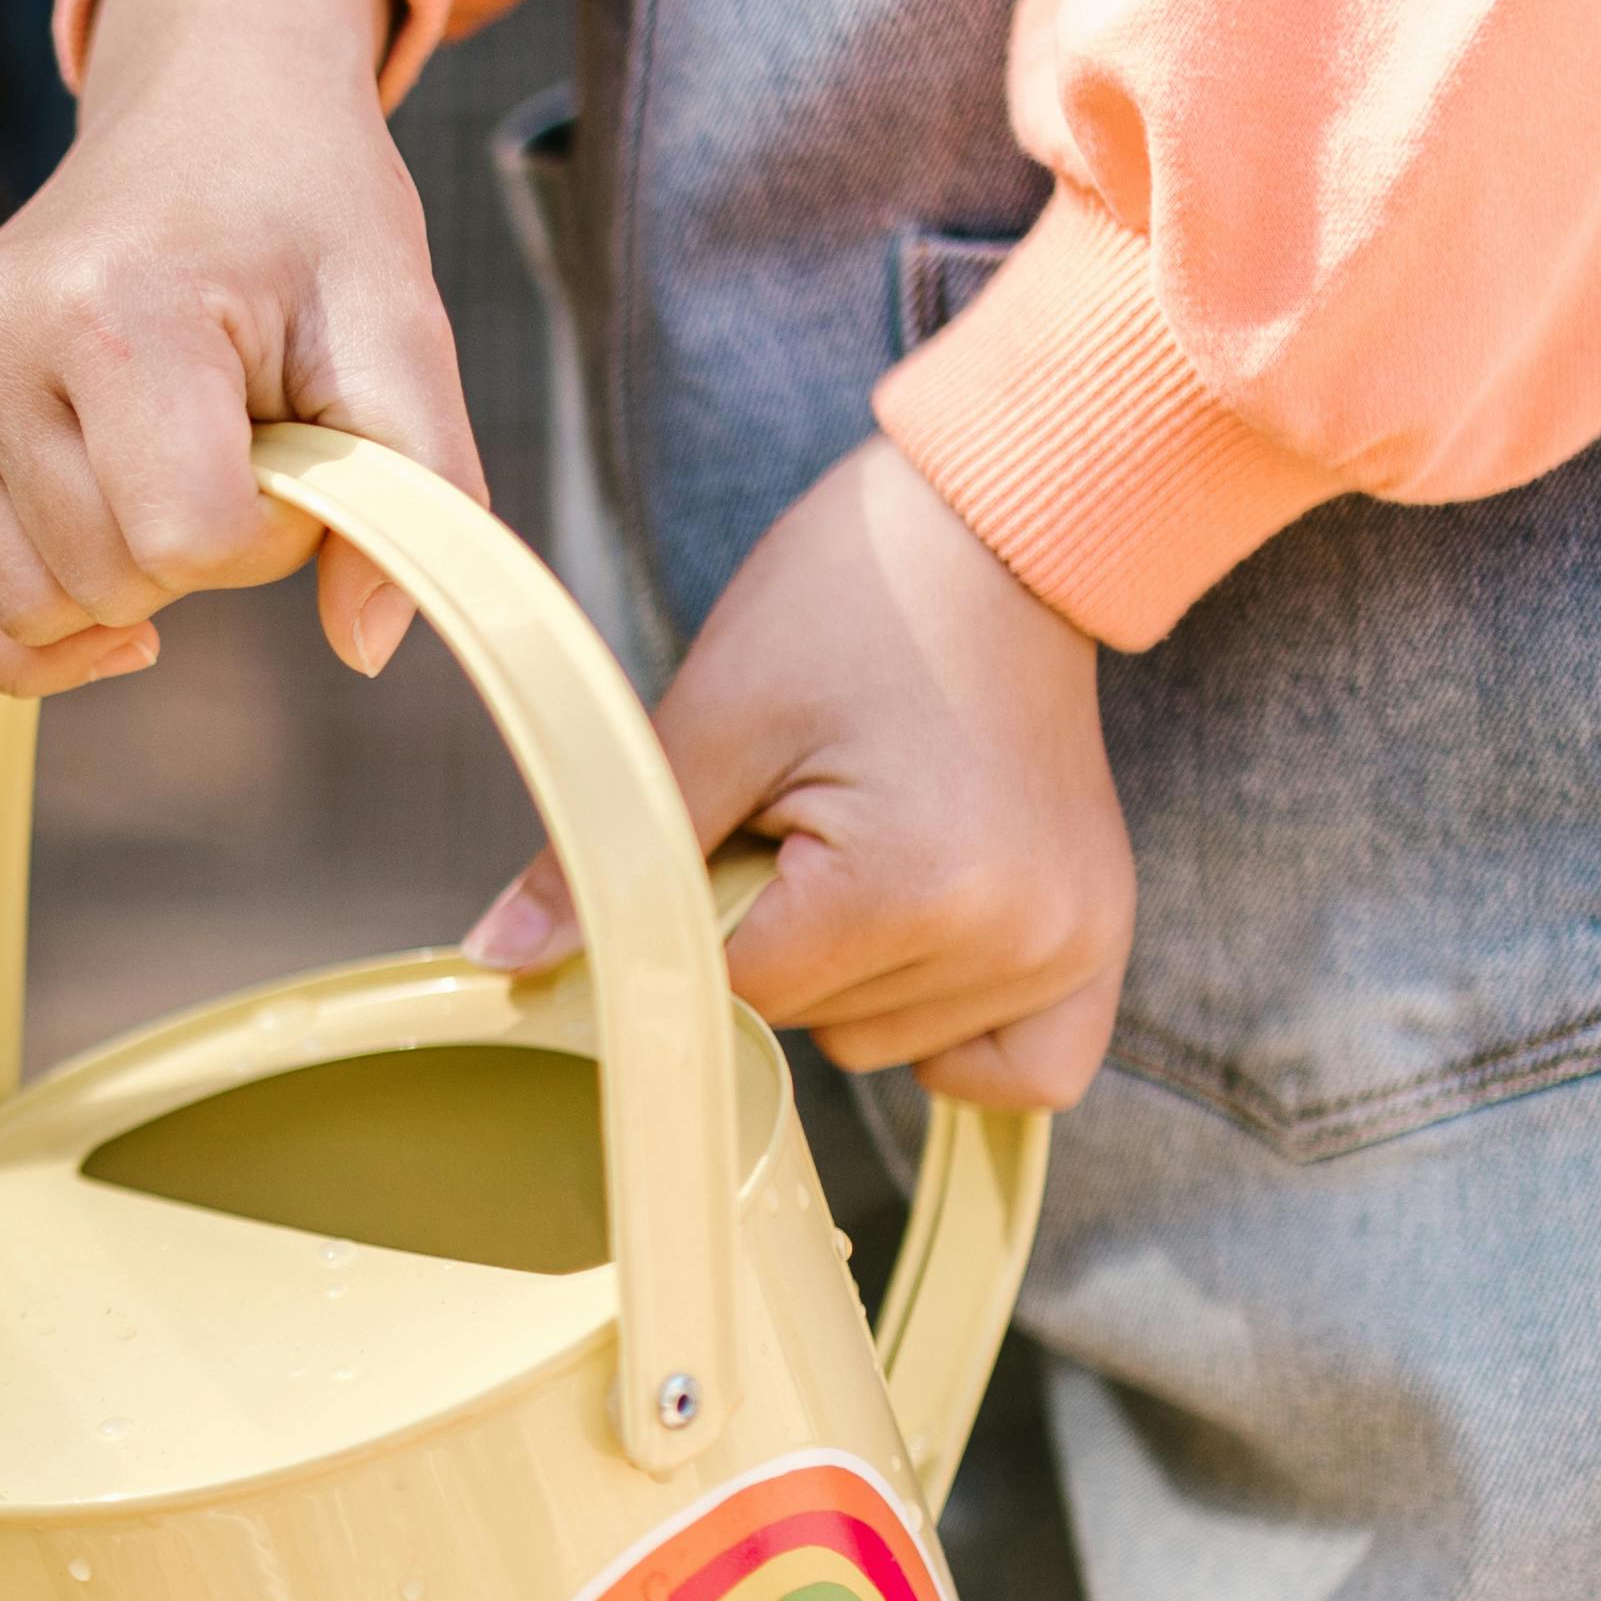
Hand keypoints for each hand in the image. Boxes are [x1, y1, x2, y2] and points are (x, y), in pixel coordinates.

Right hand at [0, 0, 481, 691]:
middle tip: (240, 437)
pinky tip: (100, 620)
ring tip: (166, 454)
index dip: (277, 535)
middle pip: (115, 582)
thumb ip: (421, 483)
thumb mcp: (400, 323)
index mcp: (118, 307)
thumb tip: (367, 649)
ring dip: (129, 577)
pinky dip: (18, 643)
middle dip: (208, 551)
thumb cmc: (306, 212)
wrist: (203, 101)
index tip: (303, 448)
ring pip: (35, 610)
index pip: (192, 539)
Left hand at [468, 433, 1130, 1108]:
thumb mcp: (712, 715)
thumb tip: (499, 959)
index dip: (697, 916)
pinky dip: (956, 1030)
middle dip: (779, 935)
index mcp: (914, 889)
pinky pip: (1022, 1067)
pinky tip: (924, 941)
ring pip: (889, 1045)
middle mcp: (1015, 939)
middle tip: (808, 809)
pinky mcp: (1101, 939)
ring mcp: (1073, 946)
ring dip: (855, 970)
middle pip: (816, 1025)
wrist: (1000, 533)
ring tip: (872, 832)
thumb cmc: (851, 599)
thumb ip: (610, 853)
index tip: (723, 828)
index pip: (738, 990)